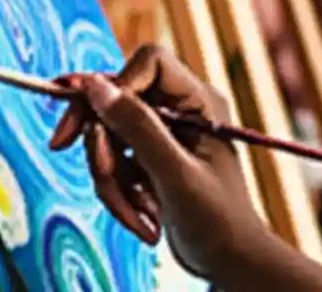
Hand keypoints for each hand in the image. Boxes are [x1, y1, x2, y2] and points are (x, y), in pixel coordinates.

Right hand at [48, 45, 258, 279]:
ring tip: (141, 215)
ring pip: (107, 136)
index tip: (93, 122)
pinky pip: (112, 162)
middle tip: (104, 179)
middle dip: (104, 147)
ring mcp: (163, 133)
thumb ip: (138, 128)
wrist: (228, 260)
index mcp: (200, 101)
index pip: (149, 62)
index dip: (117, 84)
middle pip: (117, 98)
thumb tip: (96, 85)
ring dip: (112, 180)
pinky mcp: (148, 158)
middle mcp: (181, 109)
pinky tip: (144, 219)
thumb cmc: (217, 218)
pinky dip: (118, 193)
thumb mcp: (175, 173)